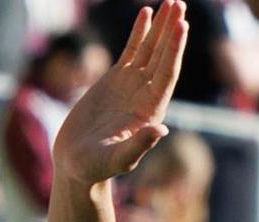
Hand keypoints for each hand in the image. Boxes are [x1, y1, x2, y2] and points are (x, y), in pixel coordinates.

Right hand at [54, 0, 186, 192]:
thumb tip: (161, 129)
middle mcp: (146, 95)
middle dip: (172, 30)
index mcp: (150, 111)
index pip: (166, 74)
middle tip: (180, 4)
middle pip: (163, 56)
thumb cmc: (96, 168)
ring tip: (172, 3)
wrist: (76, 164)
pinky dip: (139, 32)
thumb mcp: (117, 159)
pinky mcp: (115, 80)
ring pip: (150, 49)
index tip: (182, 26)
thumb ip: (138, 145)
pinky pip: (131, 51)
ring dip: (161, 27)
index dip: (174, 50)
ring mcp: (131, 85)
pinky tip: (146, 13)